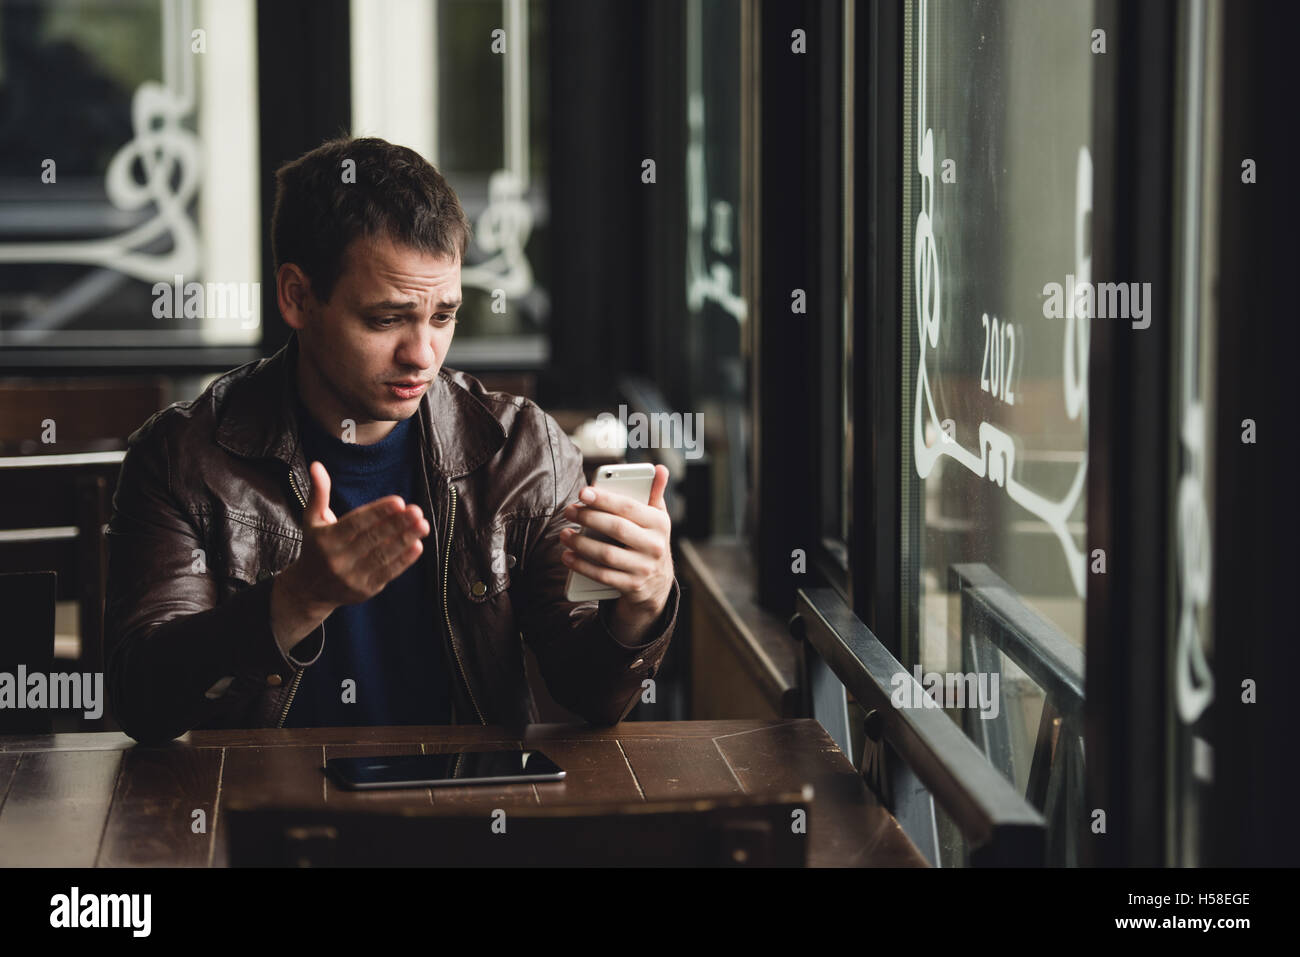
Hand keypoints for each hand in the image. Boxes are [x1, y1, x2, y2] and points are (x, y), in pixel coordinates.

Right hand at [272, 461, 428, 646]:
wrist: (309, 590)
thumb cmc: (316, 547)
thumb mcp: (312, 520)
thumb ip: (319, 493)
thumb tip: (317, 465)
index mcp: (326, 539)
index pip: (356, 523)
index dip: (378, 512)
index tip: (399, 501)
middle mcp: (338, 559)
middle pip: (372, 539)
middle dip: (397, 524)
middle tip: (417, 511)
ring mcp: (352, 577)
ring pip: (383, 556)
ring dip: (405, 540)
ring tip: (423, 525)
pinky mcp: (365, 590)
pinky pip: (388, 573)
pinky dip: (404, 560)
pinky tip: (418, 546)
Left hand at [560, 464, 672, 640]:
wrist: (658, 584)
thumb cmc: (650, 540)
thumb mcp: (657, 518)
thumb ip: (654, 493)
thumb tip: (661, 468)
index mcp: (660, 524)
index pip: (629, 508)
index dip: (605, 499)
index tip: (583, 493)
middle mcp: (655, 546)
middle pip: (616, 529)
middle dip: (588, 518)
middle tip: (568, 511)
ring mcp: (643, 568)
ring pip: (607, 554)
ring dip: (581, 544)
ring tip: (564, 534)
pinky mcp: (632, 587)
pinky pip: (602, 575)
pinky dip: (582, 566)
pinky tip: (568, 556)